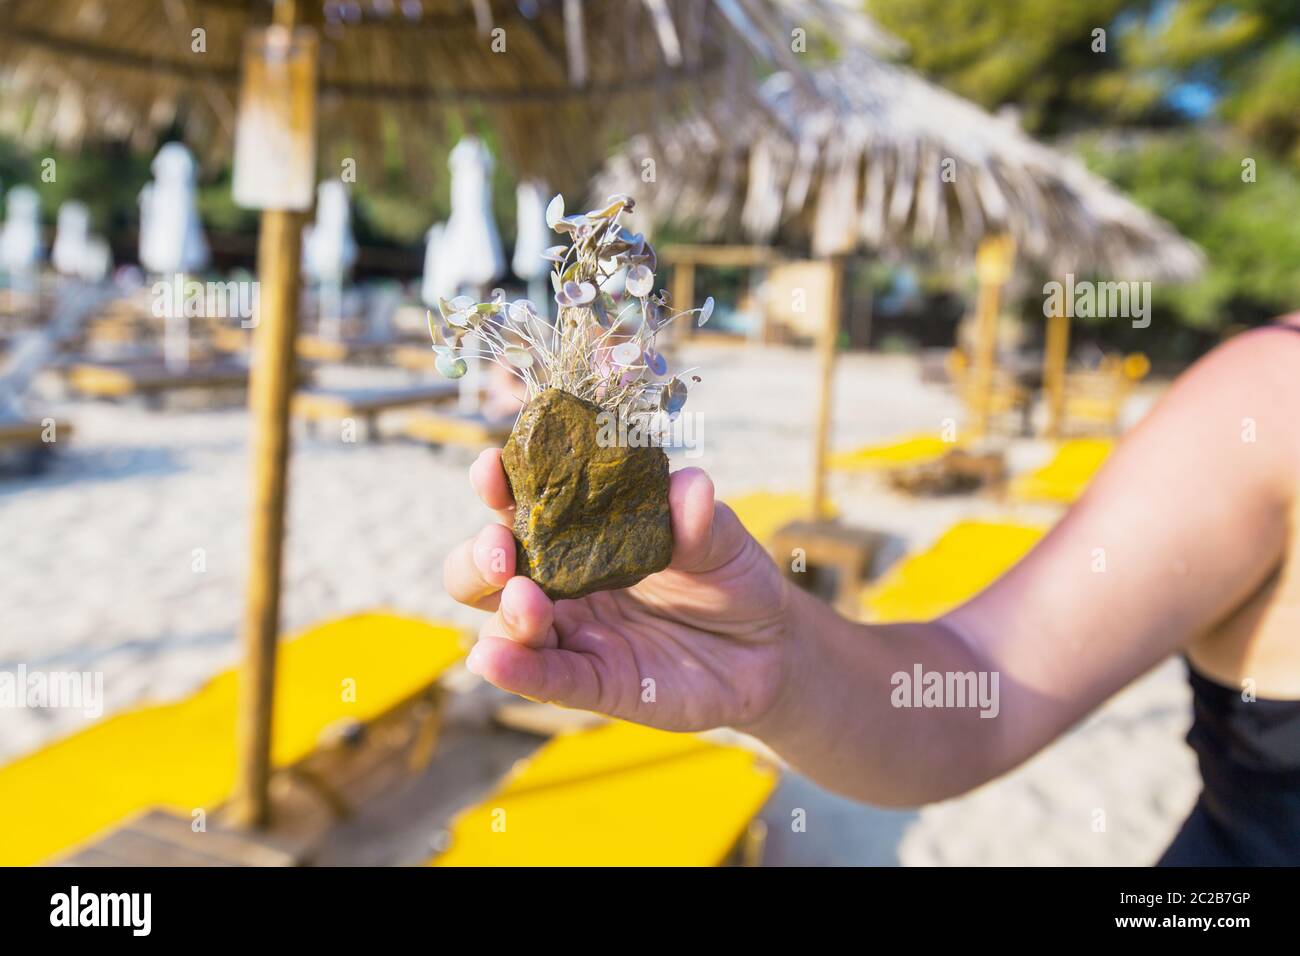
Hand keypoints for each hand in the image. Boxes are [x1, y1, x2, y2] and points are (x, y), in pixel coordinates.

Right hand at [443, 449, 794, 731]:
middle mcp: (561, 583)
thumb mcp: (722, 541)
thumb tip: (689, 486)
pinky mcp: (592, 682)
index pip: (520, 505)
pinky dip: (515, 669)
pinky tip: (493, 659)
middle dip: (481, 555)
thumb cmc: (730, 579)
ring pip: (502, 626)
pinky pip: (544, 678)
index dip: (498, 486)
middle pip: (486, 570)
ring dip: (502, 612)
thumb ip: (701, 520)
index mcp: (579, 533)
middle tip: (503, 550)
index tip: (492, 469)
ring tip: (526, 600)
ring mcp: (572, 635)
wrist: (768, 649)